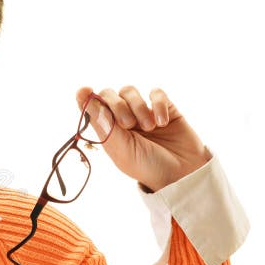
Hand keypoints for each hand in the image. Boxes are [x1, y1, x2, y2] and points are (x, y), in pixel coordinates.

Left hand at [77, 86, 210, 191]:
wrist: (182, 174)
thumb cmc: (147, 166)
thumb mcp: (121, 148)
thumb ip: (103, 121)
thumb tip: (82, 95)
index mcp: (107, 131)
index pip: (91, 107)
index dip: (86, 97)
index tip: (85, 90)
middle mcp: (121, 118)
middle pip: (109, 94)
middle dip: (117, 105)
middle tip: (128, 125)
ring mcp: (142, 112)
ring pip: (129, 91)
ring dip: (138, 107)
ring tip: (150, 128)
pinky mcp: (164, 107)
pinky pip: (155, 93)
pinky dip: (158, 105)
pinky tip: (163, 122)